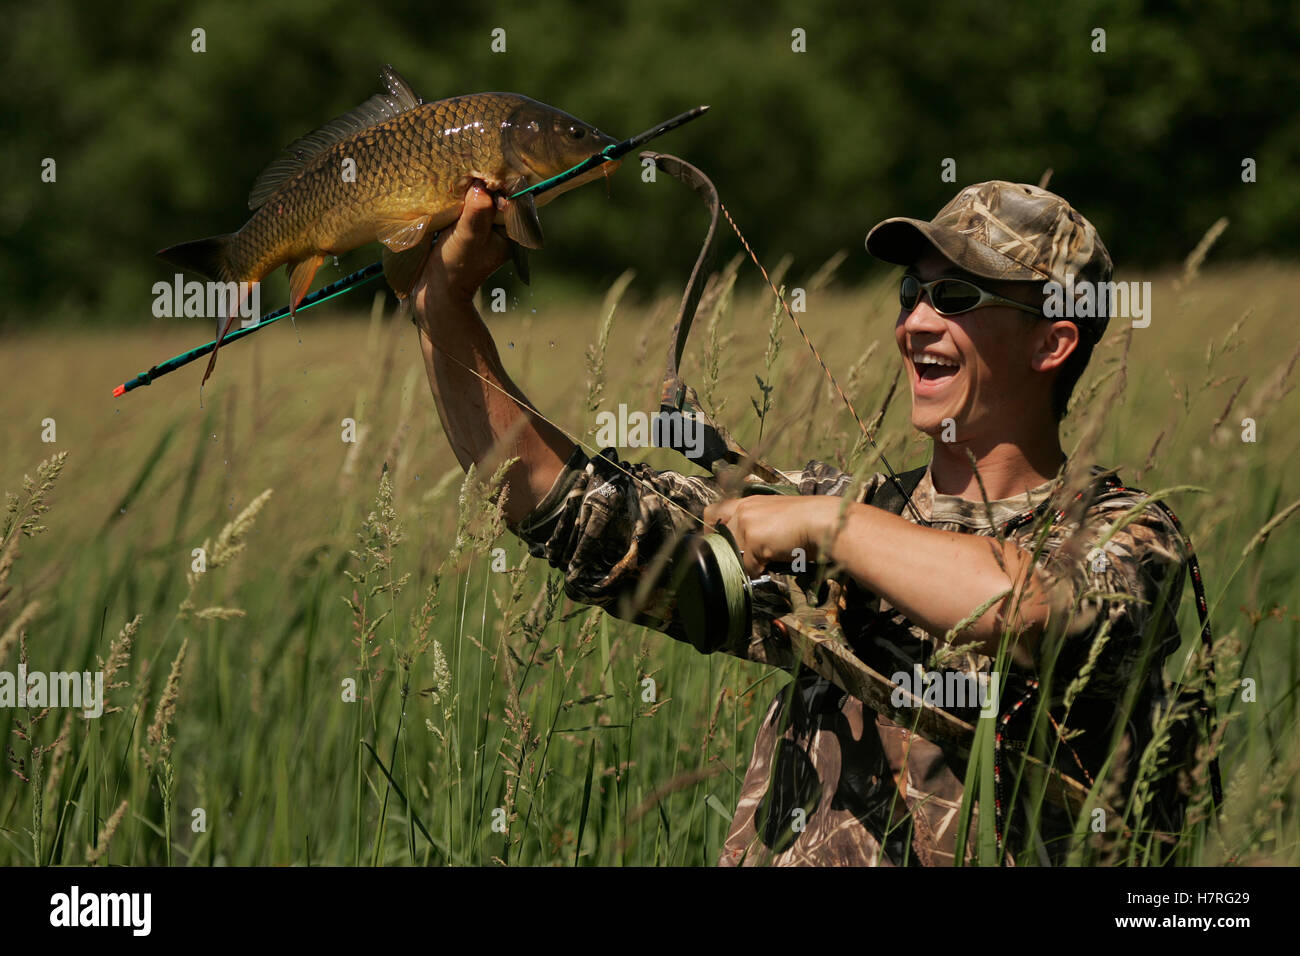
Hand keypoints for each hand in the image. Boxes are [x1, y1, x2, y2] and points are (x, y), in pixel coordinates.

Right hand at [413, 182, 512, 310]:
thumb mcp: (469, 236)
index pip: (510, 196)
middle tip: (463, 171)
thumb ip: (478, 211)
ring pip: (480, 198)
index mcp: (511, 230)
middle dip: (481, 183)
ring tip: (454, 178)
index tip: (477, 171)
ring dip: (468, 189)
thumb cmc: (456, 266)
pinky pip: (466, 205)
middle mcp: (500, 227)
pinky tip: (448, 191)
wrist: (437, 290)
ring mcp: (483, 227)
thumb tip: (481, 185)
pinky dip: (458, 198)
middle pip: (496, 194)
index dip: (496, 180)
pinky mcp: (466, 227)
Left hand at [702, 495, 842, 577]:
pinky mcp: (753, 538)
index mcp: (749, 502)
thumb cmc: (809, 523)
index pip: (714, 511)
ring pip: (733, 553)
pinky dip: (760, 570)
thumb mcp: (777, 518)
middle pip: (718, 535)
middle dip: (726, 551)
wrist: (825, 521)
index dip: (711, 529)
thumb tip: (746, 554)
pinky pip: (748, 565)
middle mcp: (744, 508)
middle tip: (739, 560)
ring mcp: (746, 522)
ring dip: (747, 562)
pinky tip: (773, 564)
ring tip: (766, 561)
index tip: (718, 544)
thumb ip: (757, 528)